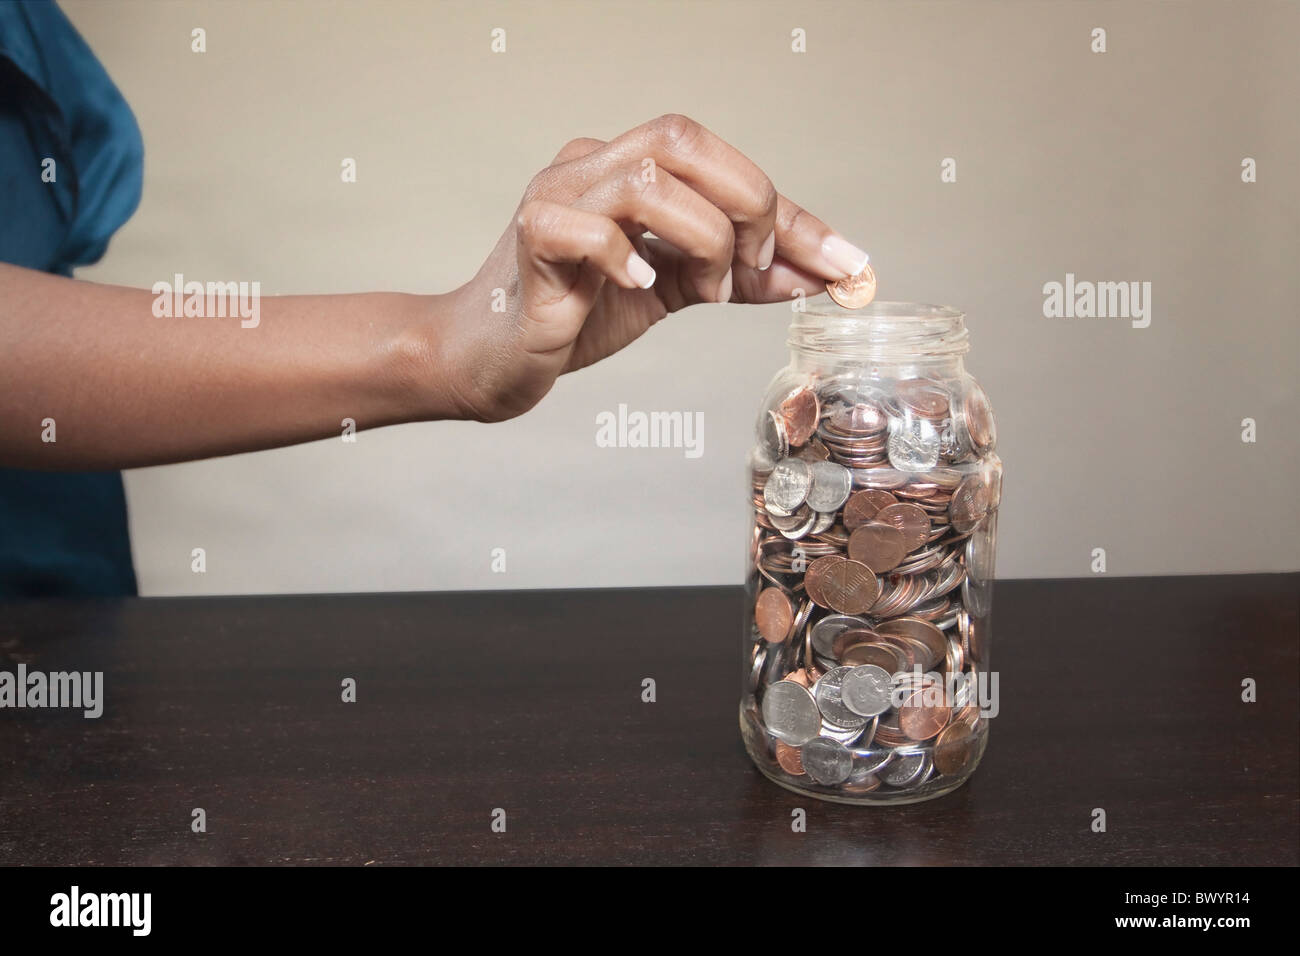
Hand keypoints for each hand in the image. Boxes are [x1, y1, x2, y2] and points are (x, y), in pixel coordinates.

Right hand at [438, 114, 871, 421]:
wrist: (488, 358)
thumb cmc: (573, 314)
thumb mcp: (671, 292)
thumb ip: (735, 277)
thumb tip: (813, 275)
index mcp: (627, 168)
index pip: (721, 162)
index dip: (791, 212)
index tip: (846, 263)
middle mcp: (590, 166)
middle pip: (681, 140)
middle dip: (746, 205)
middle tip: (751, 273)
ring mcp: (556, 197)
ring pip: (646, 180)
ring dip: (700, 239)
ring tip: (700, 291)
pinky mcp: (531, 240)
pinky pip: (586, 227)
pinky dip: (628, 258)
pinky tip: (641, 289)